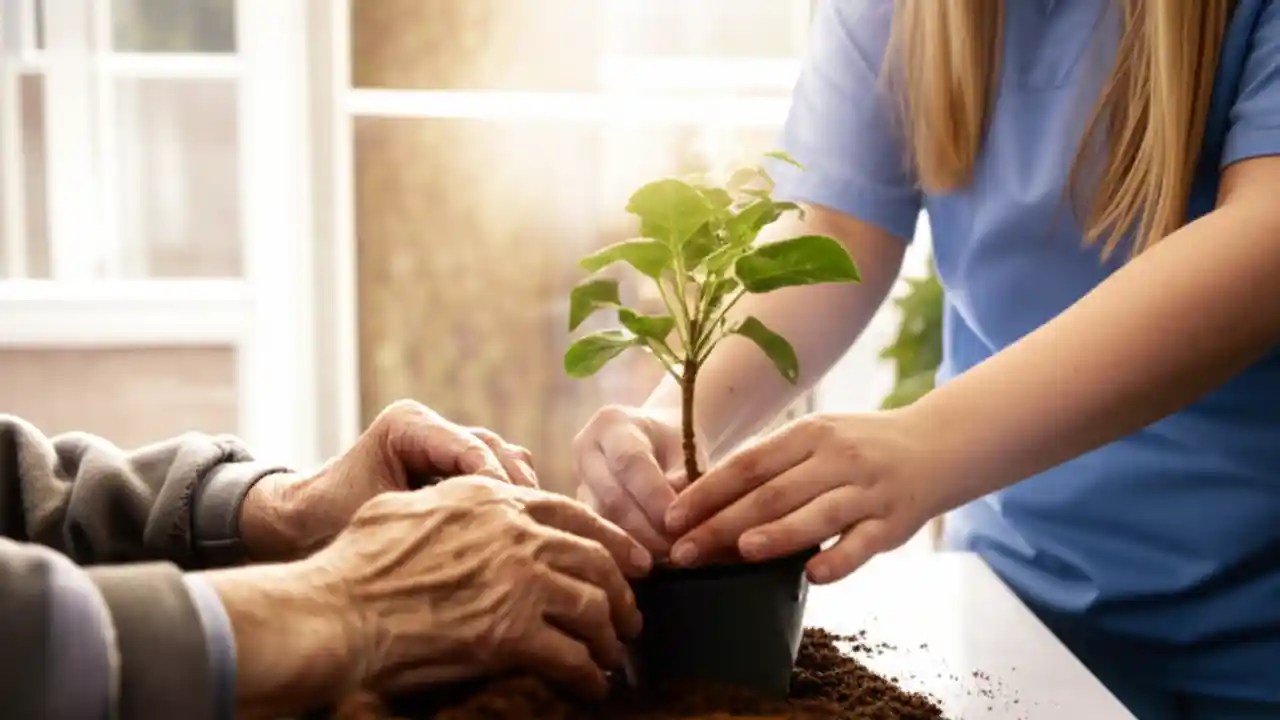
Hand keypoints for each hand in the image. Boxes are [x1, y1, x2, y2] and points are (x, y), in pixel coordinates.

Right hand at [204, 476, 650, 716]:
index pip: (568, 512)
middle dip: (620, 590)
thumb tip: (462, 502)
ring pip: (593, 606)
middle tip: (629, 615)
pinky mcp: (512, 633)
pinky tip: (589, 687)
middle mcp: (512, 531)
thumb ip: (446, 503)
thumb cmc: (353, 567)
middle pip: (594, 556)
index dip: (608, 538)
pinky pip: (572, 656)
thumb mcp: (401, 510)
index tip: (628, 560)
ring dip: (610, 635)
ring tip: (612, 655)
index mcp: (488, 498)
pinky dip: (588, 675)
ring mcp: (517, 580)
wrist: (334, 613)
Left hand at [241, 399, 537, 560]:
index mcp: (409, 423)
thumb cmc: (328, 522)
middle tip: (536, 538)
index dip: (500, 489)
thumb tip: (489, 533)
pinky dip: (512, 503)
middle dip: (519, 494)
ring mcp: (449, 442)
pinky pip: (500, 476)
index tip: (516, 530)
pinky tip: (519, 537)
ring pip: (507, 462)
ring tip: (532, 539)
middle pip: (498, 452)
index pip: (473, 450)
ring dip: (521, 499)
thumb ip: (430, 518)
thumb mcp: (376, 519)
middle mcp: (434, 426)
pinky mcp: (458, 463)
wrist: (302, 524)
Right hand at [573, 405, 706, 555]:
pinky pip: (594, 532)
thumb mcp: (685, 448)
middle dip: (644, 529)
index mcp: (611, 424)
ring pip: (599, 520)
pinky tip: (641, 563)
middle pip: (611, 496)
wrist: (647, 439)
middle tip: (674, 552)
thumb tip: (677, 517)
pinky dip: (620, 550)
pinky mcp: (574, 506)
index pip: (630, 462)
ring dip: (632, 545)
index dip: (654, 497)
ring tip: (662, 560)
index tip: (680, 525)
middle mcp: (585, 449)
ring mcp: (575, 479)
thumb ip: (684, 477)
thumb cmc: (671, 442)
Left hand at [663, 411, 941, 583]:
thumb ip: (767, 462)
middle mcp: (837, 458)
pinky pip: (863, 544)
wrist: (936, 445)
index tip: (670, 517)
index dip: (707, 491)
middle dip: (723, 524)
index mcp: (809, 433)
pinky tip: (812, 574)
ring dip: (778, 534)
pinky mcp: (894, 523)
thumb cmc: (856, 447)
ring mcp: (867, 490)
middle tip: (684, 551)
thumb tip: (696, 493)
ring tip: (741, 552)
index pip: (748, 464)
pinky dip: (838, 559)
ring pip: (817, 515)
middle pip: (773, 493)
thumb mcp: (814, 437)